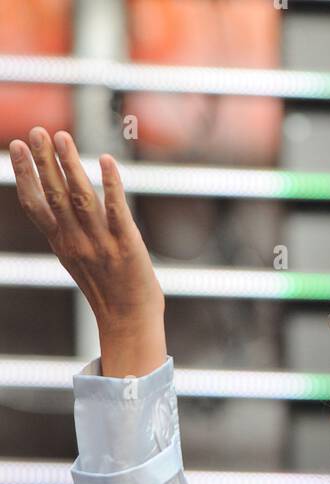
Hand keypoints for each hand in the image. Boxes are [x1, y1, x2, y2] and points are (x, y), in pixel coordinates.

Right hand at [10, 127, 164, 331]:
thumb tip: (57, 196)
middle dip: (43, 162)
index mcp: (61, 243)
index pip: (35, 205)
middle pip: (55, 196)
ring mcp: (101, 243)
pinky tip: (106, 160)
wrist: (129, 321)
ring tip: (60, 137)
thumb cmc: (107, 289)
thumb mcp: (76, 258)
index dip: (24, 175)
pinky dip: (111, 185)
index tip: (15, 146)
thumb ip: (66, 229)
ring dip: (70, 166)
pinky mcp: (127, 246)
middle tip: (34, 131)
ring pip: (81, 198)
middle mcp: (76, 241)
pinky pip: (117, 211)